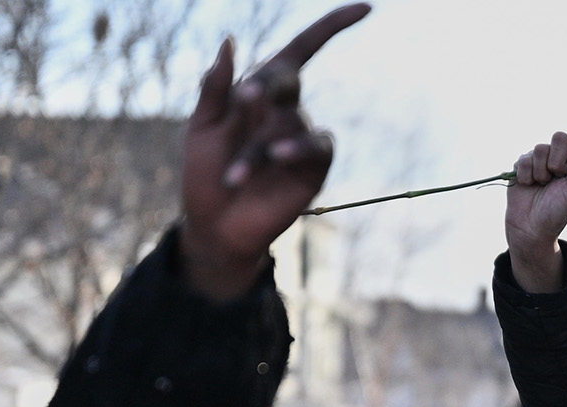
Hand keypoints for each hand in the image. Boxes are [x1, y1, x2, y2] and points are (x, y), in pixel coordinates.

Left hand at [179, 4, 368, 300]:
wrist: (215, 226)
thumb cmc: (205, 173)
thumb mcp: (201, 127)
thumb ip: (215, 87)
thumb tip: (229, 42)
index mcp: (259, 92)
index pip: (299, 50)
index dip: (331, 27)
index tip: (366, 8)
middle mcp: (285, 111)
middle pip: (289, 78)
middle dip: (268, 85)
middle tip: (244, 99)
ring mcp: (301, 139)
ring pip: (290, 121)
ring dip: (258, 145)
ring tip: (234, 175)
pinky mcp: (314, 168)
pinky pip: (315, 146)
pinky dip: (295, 148)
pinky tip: (275, 157)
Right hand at [505, 122, 566, 292]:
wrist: (532, 227)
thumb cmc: (559, 211)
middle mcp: (563, 155)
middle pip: (561, 136)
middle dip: (559, 158)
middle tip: (559, 176)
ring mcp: (542, 158)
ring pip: (540, 147)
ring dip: (542, 171)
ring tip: (543, 185)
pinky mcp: (523, 163)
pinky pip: (524, 158)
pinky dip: (528, 176)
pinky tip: (530, 186)